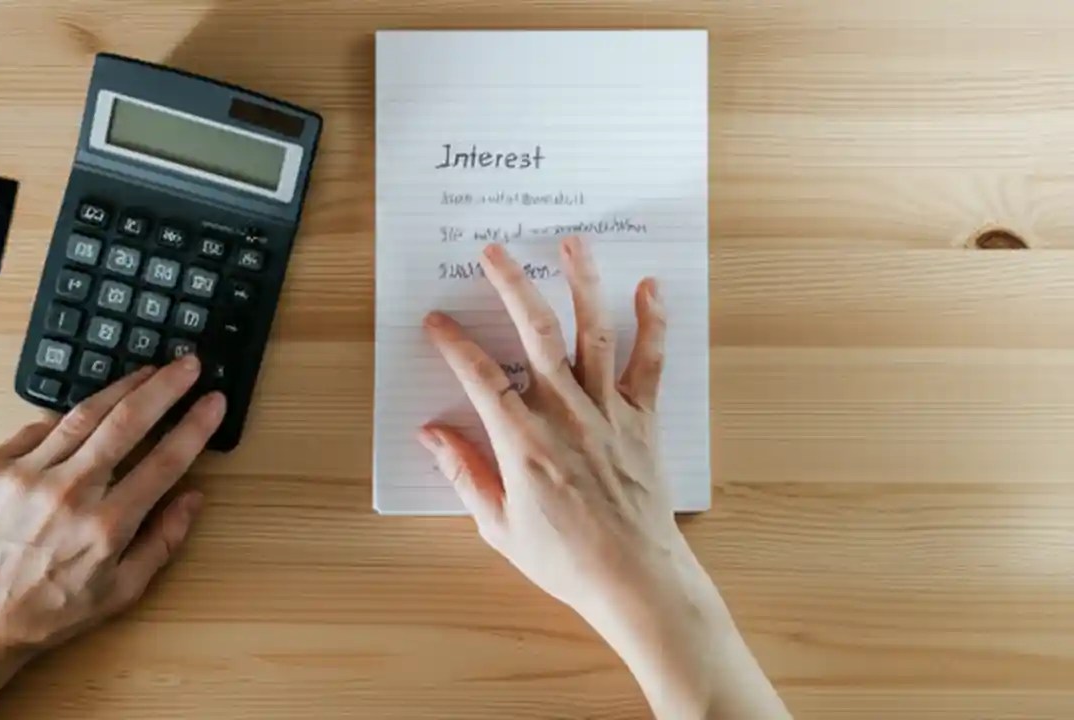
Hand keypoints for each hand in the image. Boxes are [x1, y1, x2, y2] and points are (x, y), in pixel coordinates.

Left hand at [0, 355, 224, 719]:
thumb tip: (192, 499)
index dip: (196, 425)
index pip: (165, 460)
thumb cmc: (44, 613)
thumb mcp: (119, 593)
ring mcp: (27, 474)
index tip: (214, 401)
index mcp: (106, 525)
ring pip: (86, 414)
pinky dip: (69, 416)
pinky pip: (40, 428)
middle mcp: (69, 492)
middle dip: (166, 386)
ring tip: (148, 370)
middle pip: (128, 421)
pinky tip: (90, 410)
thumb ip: (162, 542)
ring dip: (123, 386)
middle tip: (188, 363)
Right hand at [420, 236, 672, 616]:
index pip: (481, 377)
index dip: (455, 344)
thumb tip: (431, 434)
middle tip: (494, 252)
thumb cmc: (565, 559)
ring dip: (581, 284)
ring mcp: (608, 412)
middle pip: (537, 334)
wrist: (634, 578)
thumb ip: (464, 473)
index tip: (437, 321)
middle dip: (512, 287)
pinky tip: (648, 287)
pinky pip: (649, 362)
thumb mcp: (498, 526)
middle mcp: (566, 415)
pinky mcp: (642, 418)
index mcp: (523, 443)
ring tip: (571, 243)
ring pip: (593, 333)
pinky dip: (652, 323)